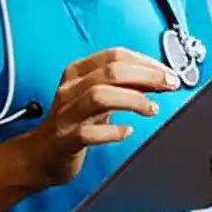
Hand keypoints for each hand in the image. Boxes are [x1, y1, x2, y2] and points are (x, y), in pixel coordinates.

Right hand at [23, 47, 178, 187]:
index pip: (115, 55)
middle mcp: (70, 89)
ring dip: (132, 99)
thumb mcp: (96, 97)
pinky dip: (112, 132)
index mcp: (78, 72)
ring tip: (152, 109)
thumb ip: (123, 85)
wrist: (41, 155)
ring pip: (99, 96)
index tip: (167, 71)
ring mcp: (66, 114)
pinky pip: (89, 133)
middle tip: (169, 85)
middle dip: (146, 76)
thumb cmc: (74, 122)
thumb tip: (158, 77)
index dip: (145, 61)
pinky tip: (127, 132)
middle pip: (111, 72)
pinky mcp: (65, 139)